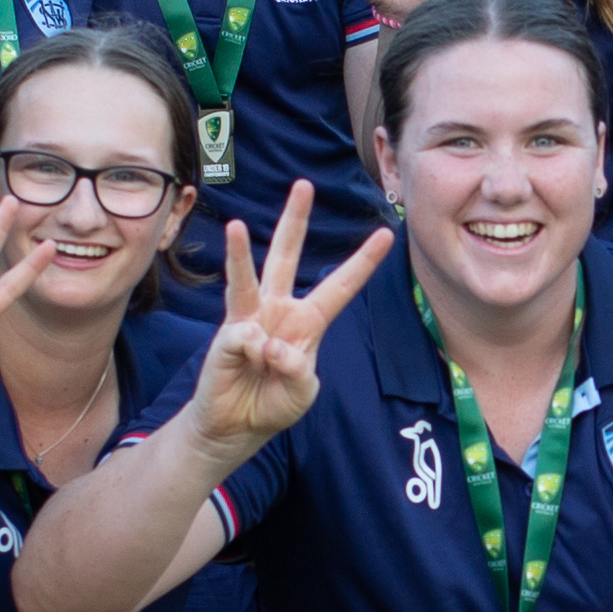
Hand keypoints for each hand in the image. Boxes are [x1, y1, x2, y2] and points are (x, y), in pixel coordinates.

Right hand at [187, 180, 396, 452]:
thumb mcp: (303, 392)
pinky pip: (244, 337)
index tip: (386, 234)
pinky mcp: (226, 335)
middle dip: (294, 220)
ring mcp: (249, 319)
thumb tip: (271, 345)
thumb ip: (299, 371)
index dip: (362, 262)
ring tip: (235, 227)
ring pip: (246, 277)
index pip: (340, 286)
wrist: (236, 426)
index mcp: (308, 321)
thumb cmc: (273, 403)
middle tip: (303, 185)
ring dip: (238, 252)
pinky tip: (251, 366)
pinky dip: (253, 355)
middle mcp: (278, 309)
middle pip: (286, 256)